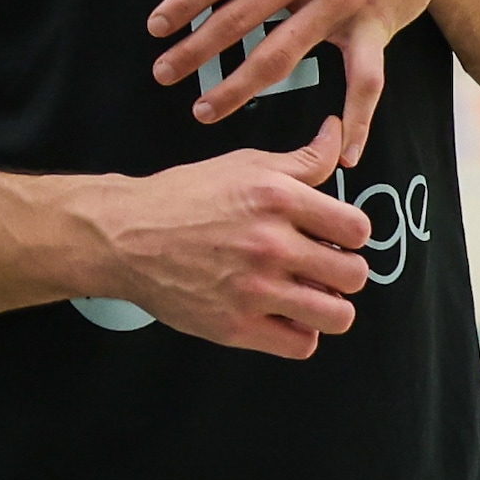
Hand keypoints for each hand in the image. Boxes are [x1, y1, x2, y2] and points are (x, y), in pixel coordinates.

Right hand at [91, 115, 375, 357]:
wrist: (122, 236)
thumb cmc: (183, 198)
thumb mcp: (244, 165)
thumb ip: (301, 159)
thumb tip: (337, 133)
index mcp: (276, 199)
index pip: (357, 229)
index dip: (348, 234)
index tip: (330, 237)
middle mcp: (269, 245)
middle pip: (354, 275)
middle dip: (340, 271)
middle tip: (316, 268)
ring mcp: (253, 290)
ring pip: (338, 316)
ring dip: (327, 307)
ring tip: (306, 296)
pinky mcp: (235, 326)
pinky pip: (302, 345)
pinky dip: (298, 334)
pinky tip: (282, 316)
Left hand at [146, 0, 479, 141]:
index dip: (184, 3)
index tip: (156, 28)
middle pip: (241, 18)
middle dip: (197, 51)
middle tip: (163, 74)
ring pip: (283, 53)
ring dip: (240, 87)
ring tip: (204, 110)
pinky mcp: (378, 24)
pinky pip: (366, 79)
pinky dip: (359, 117)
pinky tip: (347, 152)